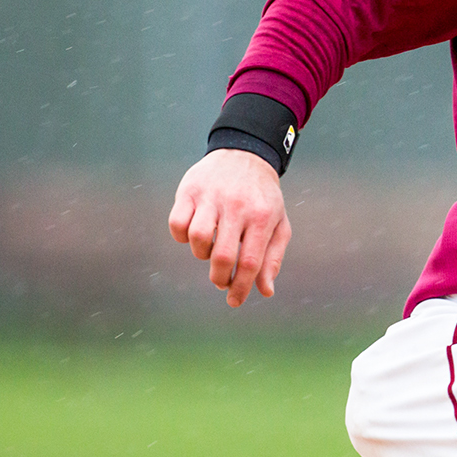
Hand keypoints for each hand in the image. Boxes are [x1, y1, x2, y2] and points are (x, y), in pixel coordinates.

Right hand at [168, 148, 290, 306]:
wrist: (246, 155)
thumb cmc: (264, 198)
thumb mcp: (278, 224)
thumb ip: (272, 258)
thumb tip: (265, 291)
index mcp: (262, 217)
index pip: (250, 263)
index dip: (240, 288)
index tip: (234, 301)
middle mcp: (237, 207)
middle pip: (222, 257)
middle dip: (220, 278)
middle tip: (221, 281)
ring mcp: (211, 197)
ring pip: (197, 239)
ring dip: (201, 254)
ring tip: (211, 249)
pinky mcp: (189, 190)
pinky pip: (177, 223)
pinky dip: (181, 236)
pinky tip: (193, 234)